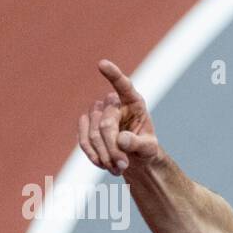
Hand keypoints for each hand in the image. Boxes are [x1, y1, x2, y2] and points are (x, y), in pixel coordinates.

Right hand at [77, 59, 162, 175]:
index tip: (102, 63)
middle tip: (123, 166)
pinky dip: (93, 155)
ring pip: (92, 135)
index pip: (123, 86)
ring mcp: (97, 112)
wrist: (133, 158)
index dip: (113, 75)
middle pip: (105, 125)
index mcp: (133, 102)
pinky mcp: (85, 125)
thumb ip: (139, 144)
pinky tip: (103, 164)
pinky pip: (83, 140)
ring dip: (104, 155)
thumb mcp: (149, 149)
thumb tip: (121, 140)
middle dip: (113, 149)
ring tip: (117, 168)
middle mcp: (113, 103)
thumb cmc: (145, 148)